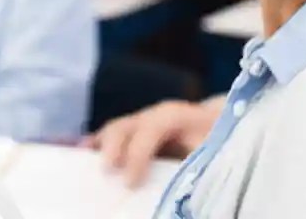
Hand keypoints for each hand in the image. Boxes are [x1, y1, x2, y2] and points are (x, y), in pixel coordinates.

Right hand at [84, 100, 217, 187]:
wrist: (222, 123)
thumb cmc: (219, 139)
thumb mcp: (215, 150)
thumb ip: (198, 164)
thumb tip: (184, 189)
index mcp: (177, 115)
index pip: (153, 127)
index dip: (138, 153)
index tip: (131, 181)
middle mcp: (154, 114)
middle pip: (126, 125)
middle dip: (114, 147)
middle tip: (107, 172)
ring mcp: (142, 121)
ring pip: (115, 129)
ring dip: (102, 147)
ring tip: (89, 168)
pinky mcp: (136, 132)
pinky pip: (112, 135)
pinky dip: (97, 144)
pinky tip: (83, 155)